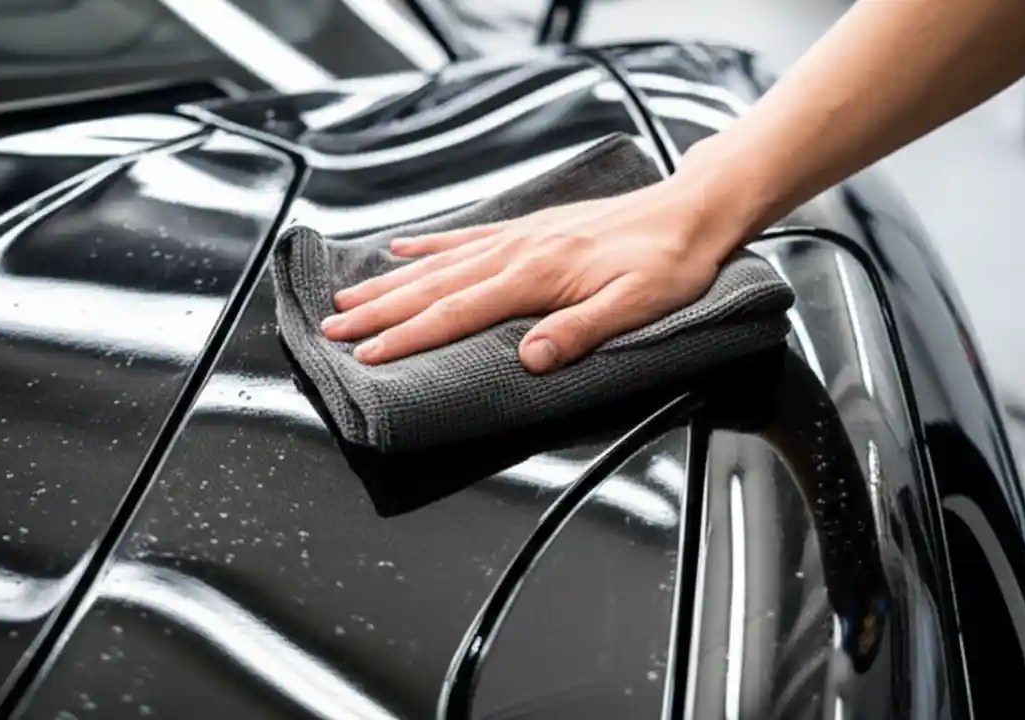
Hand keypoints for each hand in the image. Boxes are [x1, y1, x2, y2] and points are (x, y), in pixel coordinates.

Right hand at [320, 175, 745, 373]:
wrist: (690, 210)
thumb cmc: (670, 262)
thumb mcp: (638, 305)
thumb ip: (581, 330)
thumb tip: (531, 358)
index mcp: (538, 275)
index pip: (457, 313)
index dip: (408, 337)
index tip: (368, 354)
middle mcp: (518, 251)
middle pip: (433, 287)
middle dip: (379, 312)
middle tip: (334, 331)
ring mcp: (519, 236)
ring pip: (439, 263)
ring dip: (390, 283)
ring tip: (348, 298)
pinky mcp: (529, 228)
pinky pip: (466, 236)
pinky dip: (430, 243)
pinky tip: (402, 248)